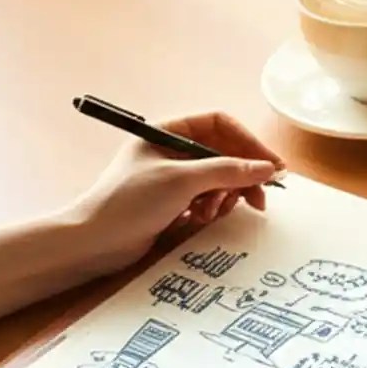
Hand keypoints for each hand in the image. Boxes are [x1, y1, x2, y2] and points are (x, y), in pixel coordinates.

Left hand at [67, 111, 284, 275]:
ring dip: (225, 196)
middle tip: (259, 200)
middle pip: (224, 153)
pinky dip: (211, 208)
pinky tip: (200, 219)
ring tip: (215, 212)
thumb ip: (227, 171)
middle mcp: (172, 151)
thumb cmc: (129, 201)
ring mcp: (173, 177)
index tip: (272, 167)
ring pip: (218, 179)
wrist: (94, 242)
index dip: (249, 143)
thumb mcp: (182, 180)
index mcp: (167, 131)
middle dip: (242, 176)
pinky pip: (207, 198)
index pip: (220, 125)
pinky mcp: (173, 202)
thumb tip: (267, 168)